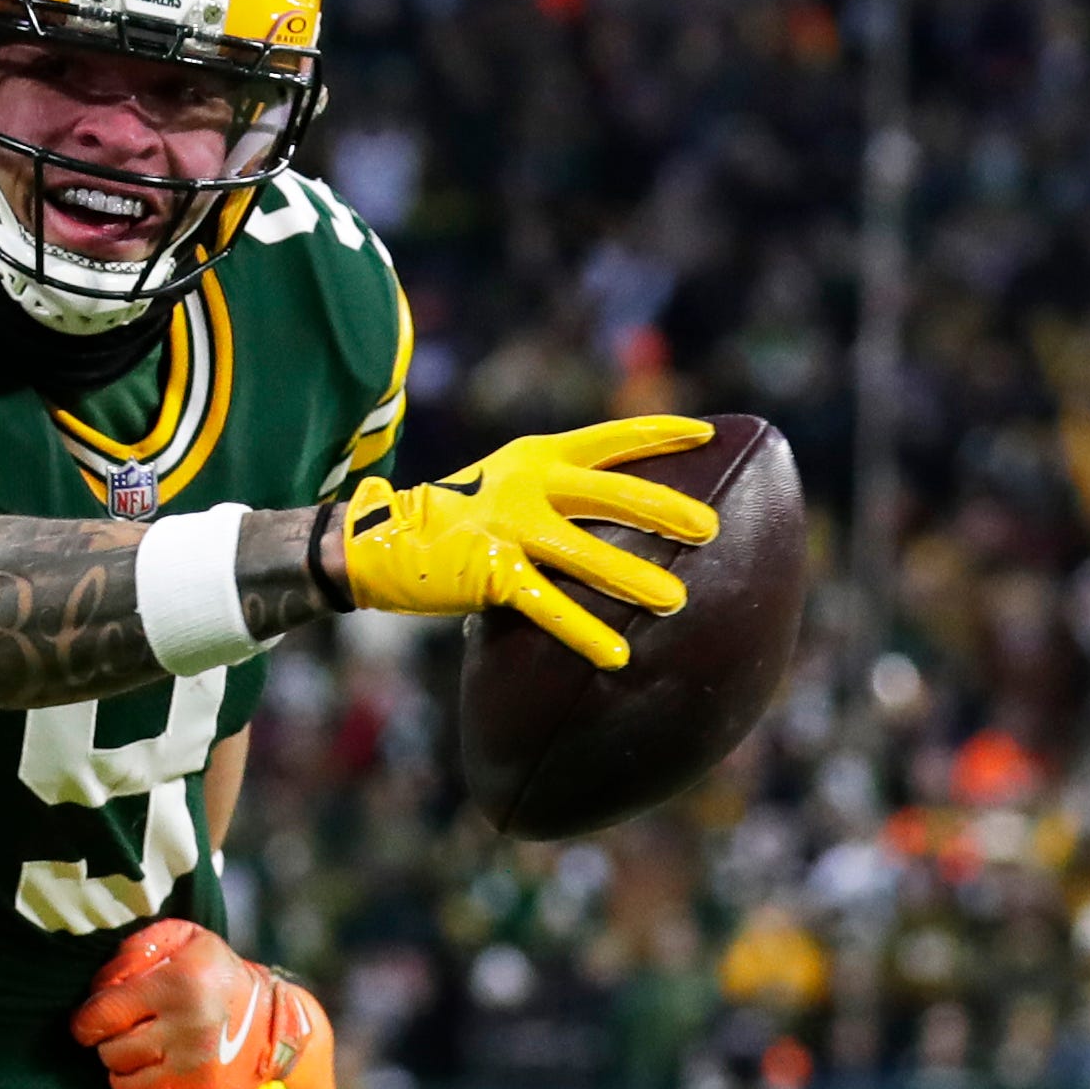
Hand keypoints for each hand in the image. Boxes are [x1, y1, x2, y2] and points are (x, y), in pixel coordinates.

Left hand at [72, 919, 339, 1088]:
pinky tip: (152, 1079)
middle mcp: (188, 1034)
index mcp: (179, 987)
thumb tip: (100, 985)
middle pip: (110, 1053)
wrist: (273, 1027)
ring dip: (124, 1070)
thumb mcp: (185, 940)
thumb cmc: (217, 977)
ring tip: (145, 1054)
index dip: (86, 1022)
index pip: (102, 1016)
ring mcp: (194, 1076)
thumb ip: (137, 949)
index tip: (92, 1023)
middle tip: (130, 1033)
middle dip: (110, 1043)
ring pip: (121, 1084)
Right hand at [338, 416, 719, 668]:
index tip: (708, 434)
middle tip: (709, 528)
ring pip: (586, 552)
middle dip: (665, 509)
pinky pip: (548, 606)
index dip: (660, 433)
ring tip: (675, 600)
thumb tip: (618, 517)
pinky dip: (585, 632)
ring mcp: (509, 528)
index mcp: (536, 454)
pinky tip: (617, 656)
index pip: (611, 438)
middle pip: (612, 492)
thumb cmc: (452, 519)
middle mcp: (527, 483)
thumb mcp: (504, 484)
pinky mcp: (491, 573)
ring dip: (634, 578)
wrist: (380, 539)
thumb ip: (555, 492)